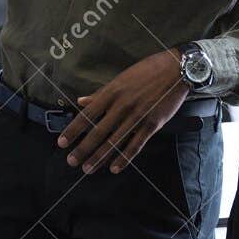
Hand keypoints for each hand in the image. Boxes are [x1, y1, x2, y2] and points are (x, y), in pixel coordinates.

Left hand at [57, 48, 188, 172]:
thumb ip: (100, 93)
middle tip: (71, 161)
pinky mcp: (152, 125)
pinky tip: (114, 168)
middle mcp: (121, 106)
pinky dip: (124, 158)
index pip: (86, 115)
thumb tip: (81, 101)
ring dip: (99, 157)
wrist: (176, 69)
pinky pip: (135, 145)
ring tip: (88, 169)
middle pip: (97, 132)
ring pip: (114, 142)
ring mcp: (137, 116)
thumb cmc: (147, 71)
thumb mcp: (120, 79)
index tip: (61, 143)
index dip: (73, 131)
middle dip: (83, 149)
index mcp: (111, 93)